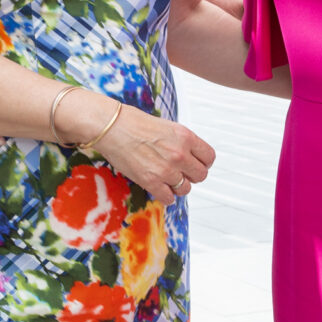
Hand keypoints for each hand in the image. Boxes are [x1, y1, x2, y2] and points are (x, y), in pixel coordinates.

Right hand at [100, 103, 215, 204]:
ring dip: (178, 186)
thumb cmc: (134, 123)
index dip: (203, 162)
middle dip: (192, 175)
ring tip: (168, 179)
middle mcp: (179, 154)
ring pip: (186, 188)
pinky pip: (169, 198)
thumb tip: (189, 156)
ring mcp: (166, 169)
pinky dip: (166, 196)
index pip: (209, 157)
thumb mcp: (167, 126)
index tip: (196, 164)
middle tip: (181, 173)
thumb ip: (181, 142)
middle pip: (201, 175)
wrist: (112, 127)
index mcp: (185, 137)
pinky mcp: (151, 181)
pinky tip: (160, 188)